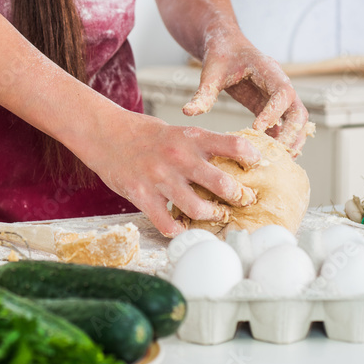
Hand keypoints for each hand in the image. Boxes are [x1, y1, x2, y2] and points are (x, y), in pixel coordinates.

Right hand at [76, 111, 261, 236]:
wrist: (105, 133)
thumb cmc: (144, 134)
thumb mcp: (177, 132)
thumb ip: (201, 147)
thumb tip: (232, 162)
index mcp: (191, 137)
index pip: (234, 145)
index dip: (253, 158)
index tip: (258, 168)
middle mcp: (179, 157)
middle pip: (222, 182)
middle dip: (239, 196)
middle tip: (243, 201)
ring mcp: (159, 178)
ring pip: (197, 208)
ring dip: (212, 216)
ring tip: (216, 215)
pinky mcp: (142, 195)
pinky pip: (167, 223)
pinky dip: (179, 231)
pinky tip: (183, 227)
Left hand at [183, 42, 311, 154]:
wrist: (226, 46)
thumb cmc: (221, 55)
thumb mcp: (211, 72)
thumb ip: (203, 92)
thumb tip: (188, 112)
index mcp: (269, 70)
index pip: (282, 92)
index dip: (273, 112)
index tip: (257, 128)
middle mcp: (279, 83)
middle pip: (298, 110)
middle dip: (292, 133)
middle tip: (277, 153)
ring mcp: (278, 97)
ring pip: (296, 120)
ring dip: (292, 140)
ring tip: (282, 161)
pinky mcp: (270, 107)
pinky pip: (283, 125)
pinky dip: (281, 140)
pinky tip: (273, 157)